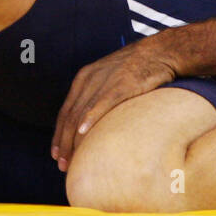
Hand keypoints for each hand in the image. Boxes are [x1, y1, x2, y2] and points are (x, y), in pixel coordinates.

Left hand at [51, 41, 175, 169]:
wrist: (160, 52)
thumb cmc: (137, 68)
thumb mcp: (109, 78)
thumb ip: (97, 96)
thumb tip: (92, 123)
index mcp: (84, 78)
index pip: (65, 111)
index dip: (58, 134)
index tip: (55, 153)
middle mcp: (89, 80)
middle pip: (69, 116)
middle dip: (63, 143)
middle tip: (61, 164)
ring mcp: (104, 82)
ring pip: (81, 114)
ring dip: (73, 140)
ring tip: (71, 159)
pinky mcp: (121, 85)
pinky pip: (102, 104)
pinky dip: (90, 119)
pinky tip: (83, 133)